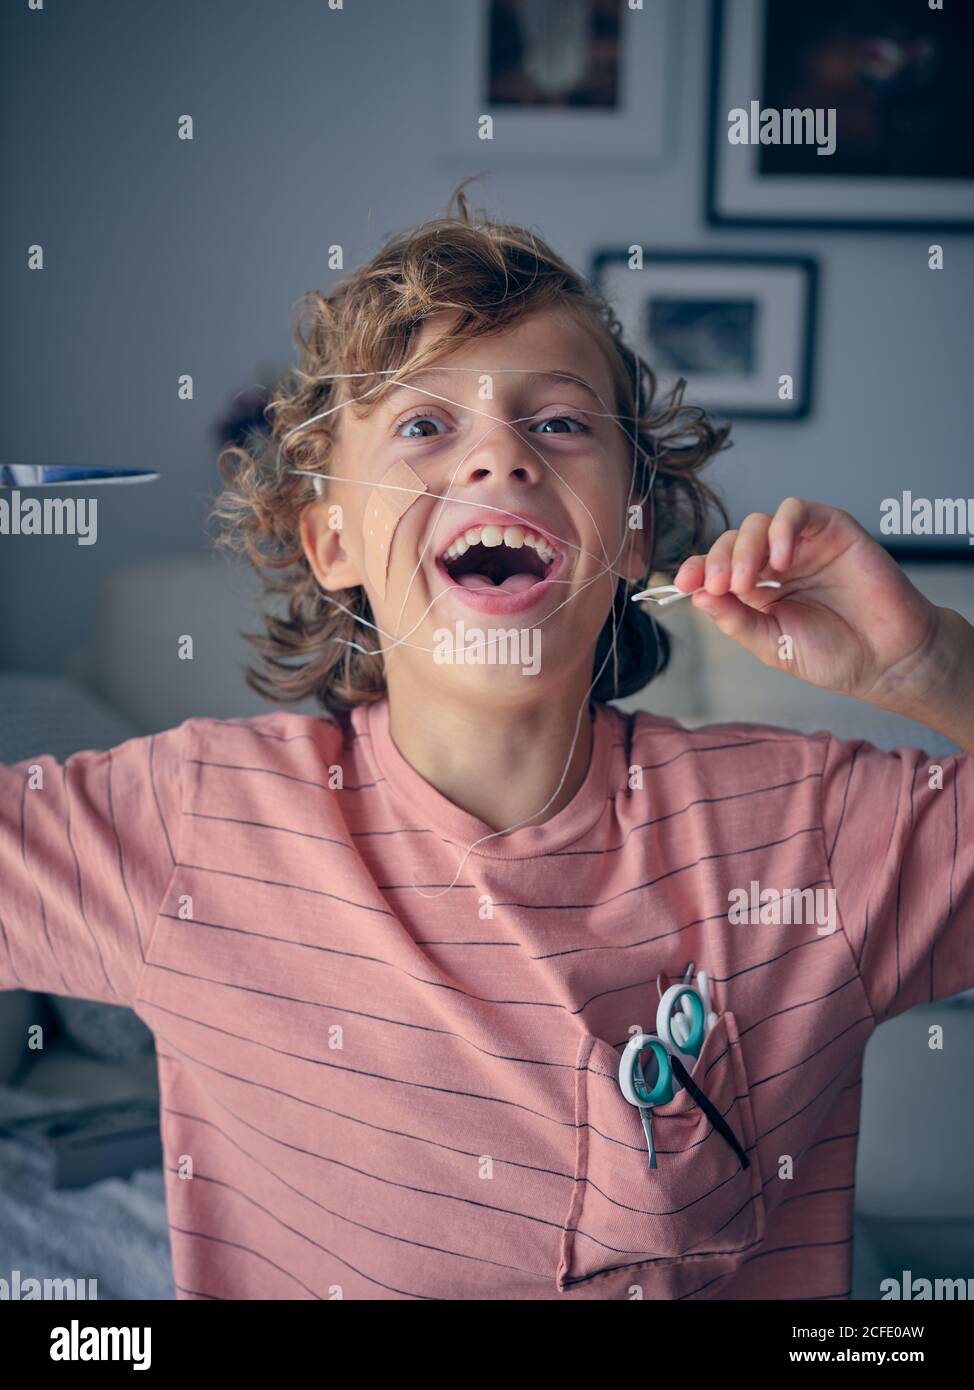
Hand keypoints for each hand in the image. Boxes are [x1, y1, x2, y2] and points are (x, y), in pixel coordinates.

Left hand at [674, 499, 961, 721]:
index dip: (697, 568)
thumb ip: (736, 620)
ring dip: (745, 548)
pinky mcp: (831, 529)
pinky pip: (796, 511)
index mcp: (757, 591)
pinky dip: (781, 529)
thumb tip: (698, 596)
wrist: (887, 659)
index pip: (717, 568)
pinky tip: (780, 561)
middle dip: (718, 561)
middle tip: (722, 587)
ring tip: (749, 582)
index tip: (682, 581)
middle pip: (733, 541)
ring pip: (758, 523)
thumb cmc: (835, 656)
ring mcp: (802, 545)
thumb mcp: (771, 645)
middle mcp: (776, 564)